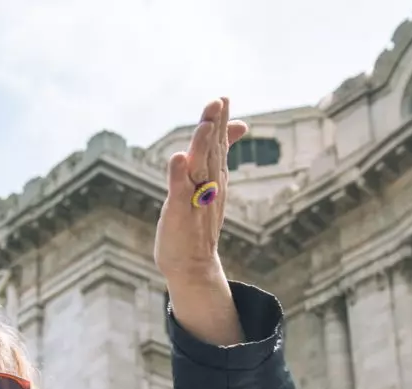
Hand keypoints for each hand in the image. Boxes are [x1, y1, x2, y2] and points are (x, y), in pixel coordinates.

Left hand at [153, 97, 247, 282]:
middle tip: (218, 101)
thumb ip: (217, 160)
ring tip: (204, 124)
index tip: (223, 99)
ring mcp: (195, 200)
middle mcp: (208, 187)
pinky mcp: (180, 213)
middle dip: (214, 126)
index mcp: (214, 179)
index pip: (219, 146)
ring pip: (199, 169)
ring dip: (201, 146)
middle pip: (212, 152)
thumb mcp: (211, 188)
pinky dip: (179, 175)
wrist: (192, 266)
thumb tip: (234, 137)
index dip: (220, 123)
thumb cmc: (198, 223)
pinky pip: (180, 192)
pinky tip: (178, 158)